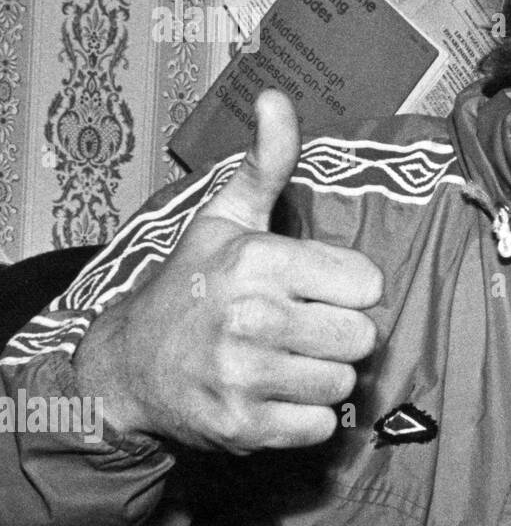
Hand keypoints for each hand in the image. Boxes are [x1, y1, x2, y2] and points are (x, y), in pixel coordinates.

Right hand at [73, 90, 383, 452]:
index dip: (347, 289)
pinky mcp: (243, 427)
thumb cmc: (191, 285)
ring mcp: (245, 376)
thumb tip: (274, 96)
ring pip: (344, 384)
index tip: (313, 290)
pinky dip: (305, 419)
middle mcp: (252, 317)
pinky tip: (274, 396)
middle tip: (302, 330)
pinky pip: (320, 428)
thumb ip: (265, 162)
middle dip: (339, 336)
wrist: (128, 366)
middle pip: (362, 338)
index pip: (368, 284)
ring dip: (323, 378)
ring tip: (286, 362)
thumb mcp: (225, 218)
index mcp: (258, 260)